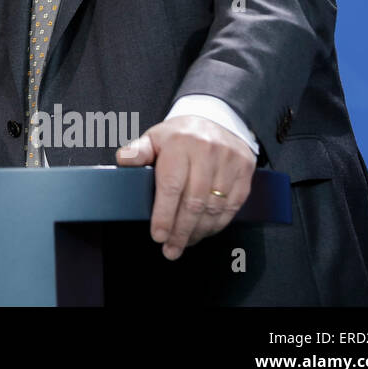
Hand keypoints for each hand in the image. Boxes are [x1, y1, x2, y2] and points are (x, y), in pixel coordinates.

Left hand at [115, 115, 256, 260]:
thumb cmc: (179, 135)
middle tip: (171, 249)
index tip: (158, 235)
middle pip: (193, 202)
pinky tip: (204, 231)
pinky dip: (218, 223)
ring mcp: (229, 161)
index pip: (171, 186)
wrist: (215, 118)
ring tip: (185, 243)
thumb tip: (122, 160)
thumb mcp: (154, 138)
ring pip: (214, 207)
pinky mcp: (245, 171)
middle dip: (181, 231)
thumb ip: (137, 151)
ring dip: (199, 231)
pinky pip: (233, 205)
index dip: (164, 215)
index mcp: (179, 144)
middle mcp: (206, 152)